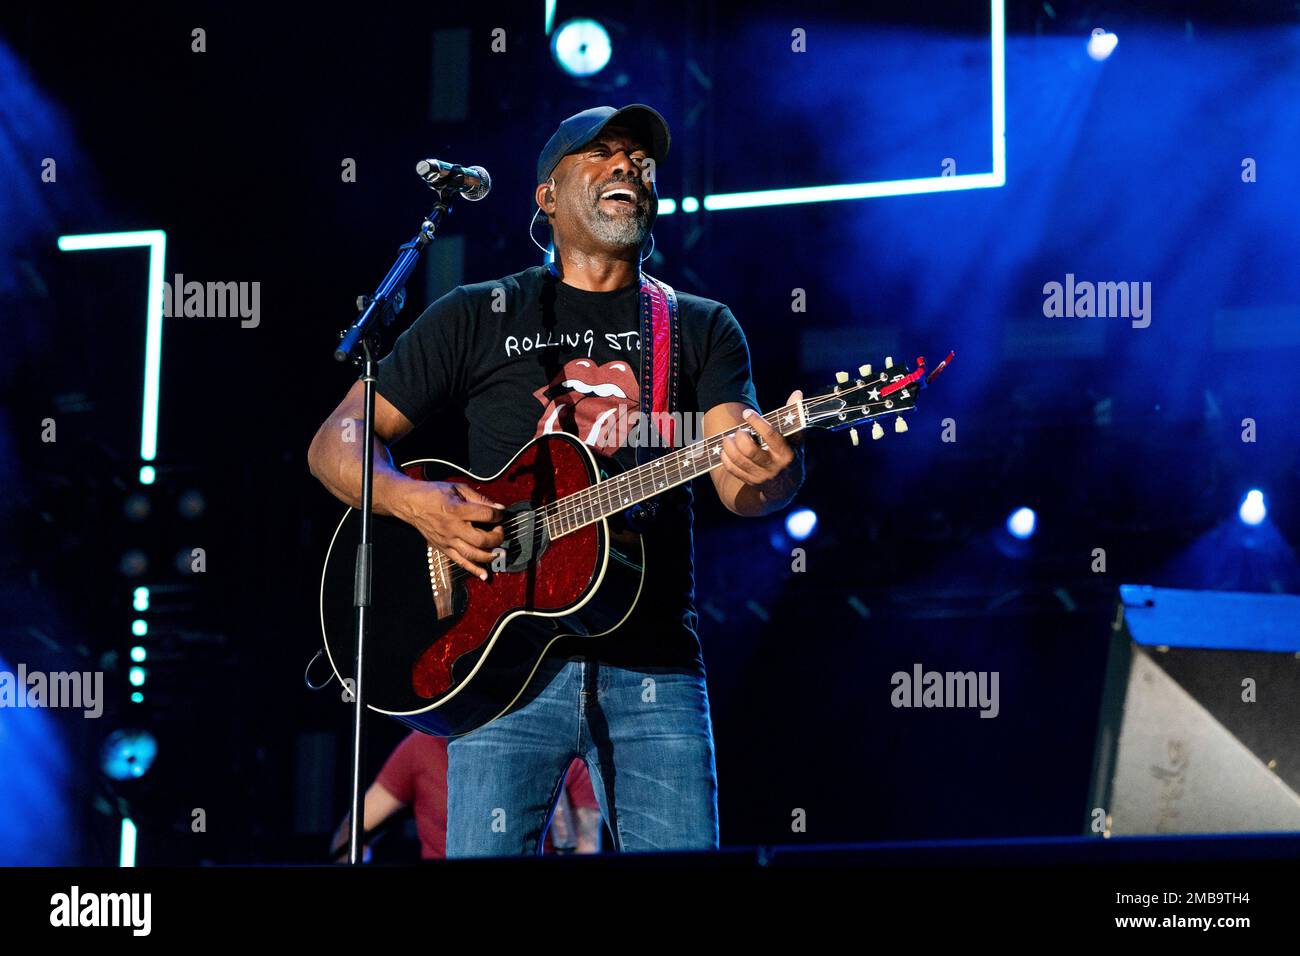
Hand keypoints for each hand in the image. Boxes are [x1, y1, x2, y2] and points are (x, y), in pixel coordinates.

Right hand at [397, 481, 505, 580]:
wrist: (410, 503)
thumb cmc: (434, 493)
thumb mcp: (458, 488)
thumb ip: (479, 499)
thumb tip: (498, 508)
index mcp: (457, 510)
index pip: (486, 515)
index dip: (498, 514)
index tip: (501, 513)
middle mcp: (452, 528)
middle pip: (481, 539)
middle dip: (497, 537)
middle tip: (500, 531)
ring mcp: (447, 541)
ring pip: (473, 554)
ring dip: (489, 555)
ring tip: (498, 550)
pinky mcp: (443, 549)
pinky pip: (460, 562)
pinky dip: (474, 570)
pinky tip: (485, 575)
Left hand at [719, 390, 804, 504]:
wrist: (787, 485)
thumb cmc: (791, 453)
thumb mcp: (796, 437)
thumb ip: (794, 416)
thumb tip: (797, 393)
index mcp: (787, 453)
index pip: (771, 436)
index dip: (757, 423)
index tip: (747, 413)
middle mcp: (773, 466)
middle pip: (750, 450)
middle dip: (740, 437)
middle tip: (739, 431)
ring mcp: (760, 476)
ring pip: (739, 460)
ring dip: (729, 446)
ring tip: (729, 438)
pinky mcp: (749, 481)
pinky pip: (733, 469)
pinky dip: (726, 457)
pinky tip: (726, 449)